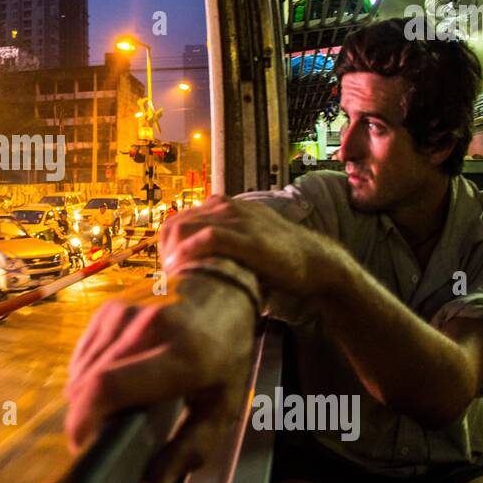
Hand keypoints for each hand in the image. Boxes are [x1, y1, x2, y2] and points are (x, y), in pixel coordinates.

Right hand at [65, 273, 256, 482]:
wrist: (220, 287)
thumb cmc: (225, 353)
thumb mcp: (223, 404)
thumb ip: (191, 447)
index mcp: (183, 356)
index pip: (111, 385)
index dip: (85, 418)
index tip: (82, 446)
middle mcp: (149, 327)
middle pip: (90, 380)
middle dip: (83, 416)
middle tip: (94, 438)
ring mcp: (125, 311)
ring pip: (82, 368)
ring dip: (84, 396)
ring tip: (106, 410)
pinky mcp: (110, 307)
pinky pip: (84, 352)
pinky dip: (87, 374)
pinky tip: (108, 381)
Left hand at [159, 195, 340, 300]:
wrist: (315, 262)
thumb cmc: (277, 258)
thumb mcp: (243, 241)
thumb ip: (219, 242)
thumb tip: (191, 260)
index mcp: (224, 206)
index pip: (178, 219)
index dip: (167, 244)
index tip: (168, 267)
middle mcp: (228, 207)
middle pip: (178, 223)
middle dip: (167, 251)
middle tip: (166, 277)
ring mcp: (239, 220)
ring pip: (189, 228)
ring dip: (174, 254)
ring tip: (171, 277)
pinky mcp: (249, 238)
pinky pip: (210, 238)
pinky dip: (191, 253)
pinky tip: (183, 269)